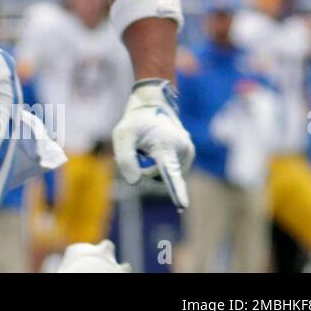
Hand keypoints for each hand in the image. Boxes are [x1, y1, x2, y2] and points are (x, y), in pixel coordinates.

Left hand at [112, 79, 194, 209]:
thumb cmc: (135, 122)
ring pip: (166, 175)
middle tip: (140, 148)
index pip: (170, 172)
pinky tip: (157, 149)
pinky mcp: (188, 155)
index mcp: (166, 146)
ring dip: (153, 167)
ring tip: (150, 147)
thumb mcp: (122, 135)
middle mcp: (183, 150)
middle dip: (146, 169)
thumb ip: (125, 158)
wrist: (153, 105)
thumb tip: (135, 182)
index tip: (183, 206)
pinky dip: (160, 164)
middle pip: (159, 177)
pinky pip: (170, 170)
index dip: (176, 191)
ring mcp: (188, 153)